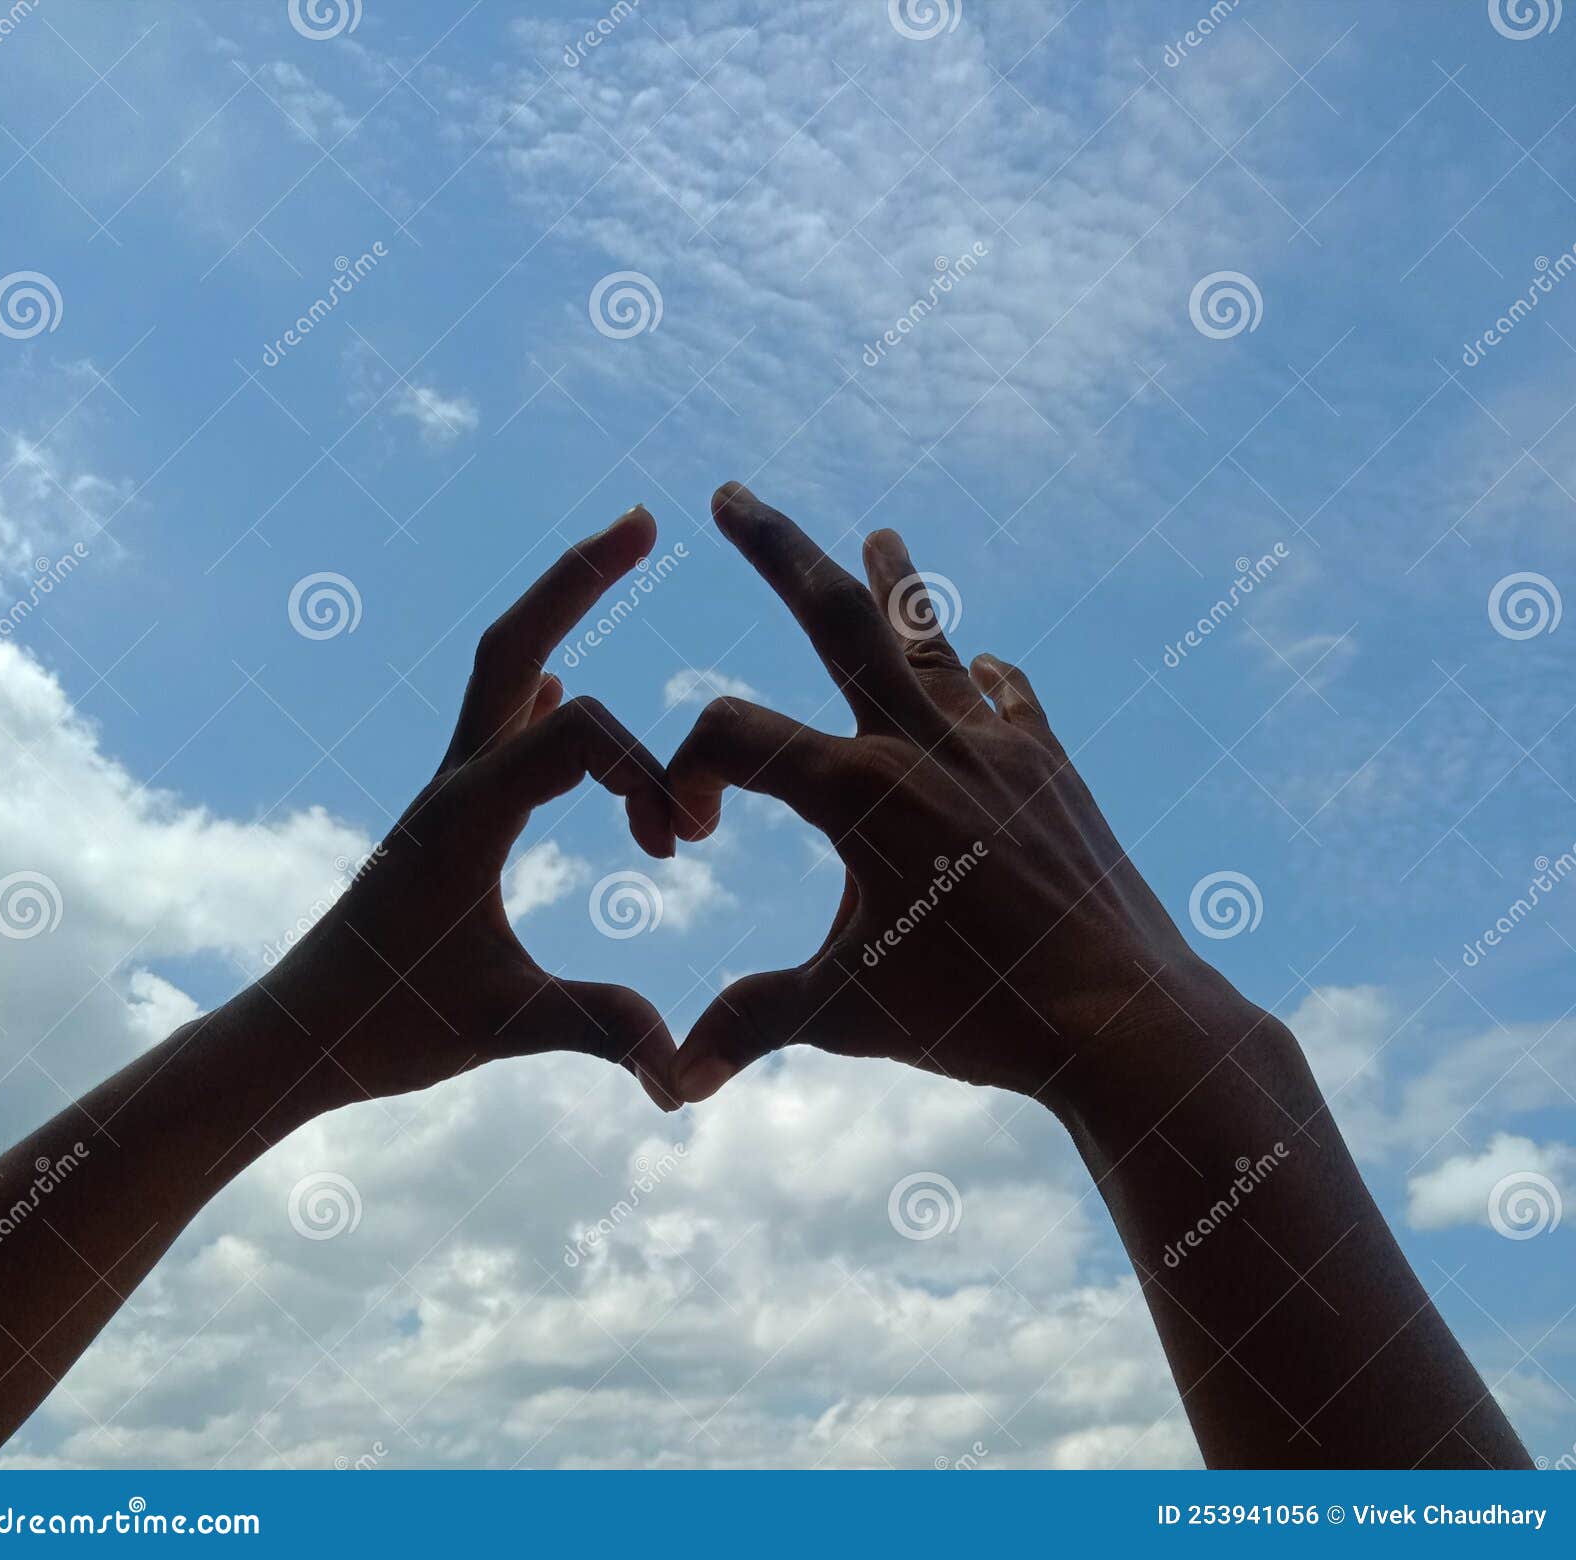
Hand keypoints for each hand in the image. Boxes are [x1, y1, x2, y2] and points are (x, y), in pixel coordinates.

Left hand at [247, 506, 680, 1119]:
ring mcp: (449, 789)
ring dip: (560, 612)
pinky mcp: (449, 813)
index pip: (576, 735)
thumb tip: (682, 1074)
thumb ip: (597, 1030)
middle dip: (578, 580)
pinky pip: (498, 721)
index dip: (645, 771)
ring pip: (504, 670)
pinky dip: (540, 684)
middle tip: (641, 519)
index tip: (678, 847)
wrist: (296, 1035)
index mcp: (466, 814)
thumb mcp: (501, 1026)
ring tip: (617, 554)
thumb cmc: (384, 1028)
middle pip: (513, 644)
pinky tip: (561, 677)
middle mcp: (454, 781)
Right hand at [666, 483, 1257, 1112]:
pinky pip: (1010, 697)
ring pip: (930, 636)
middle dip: (773, 547)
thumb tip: (667, 1086)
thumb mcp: (844, 1014)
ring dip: (895, 582)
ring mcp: (995, 746)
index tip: (686, 842)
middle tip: (730, 492)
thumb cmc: (977, 1017)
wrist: (1124, 1018)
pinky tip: (980, 665)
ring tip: (881, 532)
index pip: (727, 734)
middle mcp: (923, 742)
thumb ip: (747, 1026)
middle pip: (832, 614)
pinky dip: (984, 676)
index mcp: (857, 790)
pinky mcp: (1050, 769)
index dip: (681, 777)